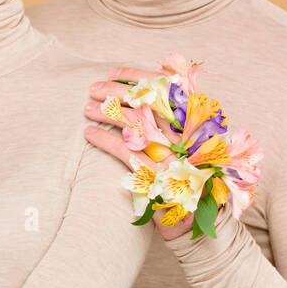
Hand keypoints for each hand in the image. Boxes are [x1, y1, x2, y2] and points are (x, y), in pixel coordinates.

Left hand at [82, 65, 195, 241]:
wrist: (199, 214)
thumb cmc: (191, 171)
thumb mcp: (190, 139)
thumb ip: (175, 115)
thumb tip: (147, 88)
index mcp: (196, 118)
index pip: (165, 85)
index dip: (136, 76)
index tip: (113, 73)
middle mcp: (186, 132)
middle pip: (143, 100)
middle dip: (114, 92)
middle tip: (93, 90)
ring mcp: (172, 153)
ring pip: (131, 123)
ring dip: (105, 113)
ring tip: (87, 110)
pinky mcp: (156, 174)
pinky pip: (123, 150)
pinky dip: (103, 139)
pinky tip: (89, 134)